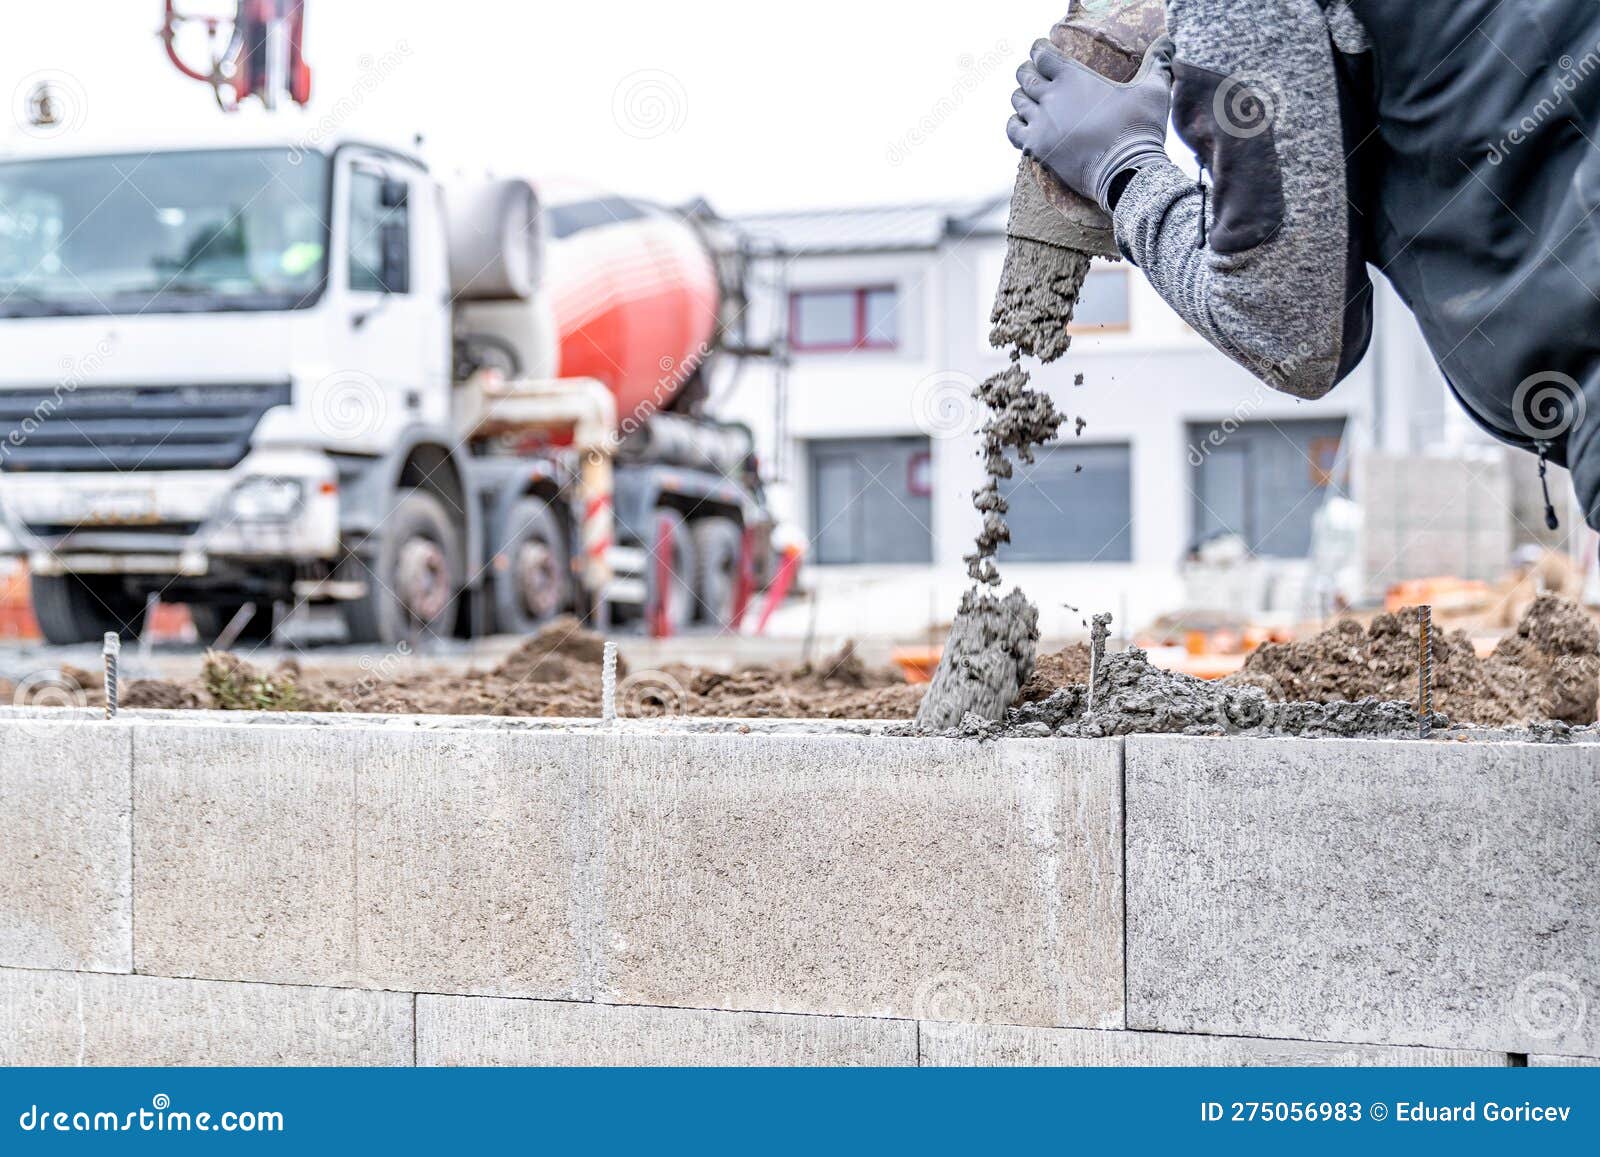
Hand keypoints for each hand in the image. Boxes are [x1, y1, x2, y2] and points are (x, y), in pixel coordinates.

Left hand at [1008, 36, 1173, 211]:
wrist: (1126, 172)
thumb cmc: (1139, 128)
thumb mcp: (1154, 90)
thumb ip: (1157, 63)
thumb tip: (1168, 42)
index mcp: (1072, 76)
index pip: (1042, 54)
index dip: (1039, 51)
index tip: (1041, 51)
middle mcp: (1051, 97)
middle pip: (1025, 76)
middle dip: (1028, 72)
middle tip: (1034, 74)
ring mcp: (1041, 123)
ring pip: (1017, 102)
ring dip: (1022, 97)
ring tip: (1030, 98)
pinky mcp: (1037, 148)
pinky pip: (1013, 131)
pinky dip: (1015, 124)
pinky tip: (1024, 124)